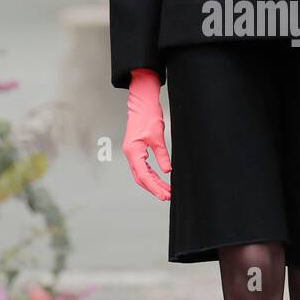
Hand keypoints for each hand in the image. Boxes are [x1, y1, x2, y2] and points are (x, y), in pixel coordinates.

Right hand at [122, 68, 171, 199]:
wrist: (142, 103)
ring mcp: (133, 152)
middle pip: (141, 178)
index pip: (144, 176)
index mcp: (133, 151)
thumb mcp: (158, 137)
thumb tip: (167, 171)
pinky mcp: (137, 150)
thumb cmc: (148, 116)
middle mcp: (131, 154)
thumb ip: (162, 155)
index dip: (155, 187)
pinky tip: (160, 180)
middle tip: (168, 196)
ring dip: (154, 183)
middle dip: (154, 188)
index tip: (165, 195)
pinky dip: (152, 175)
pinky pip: (143, 167)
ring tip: (167, 191)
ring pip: (142, 174)